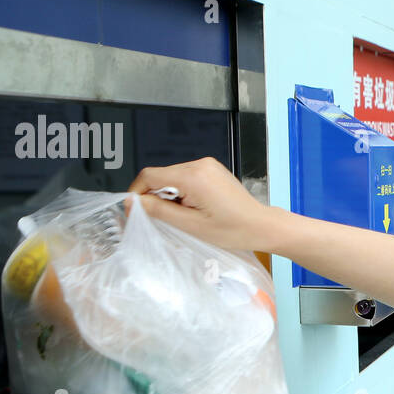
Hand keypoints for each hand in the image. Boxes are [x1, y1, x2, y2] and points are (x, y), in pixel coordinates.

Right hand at [128, 157, 281, 251]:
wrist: (261, 226)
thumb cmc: (233, 229)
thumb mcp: (190, 225)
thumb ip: (158, 210)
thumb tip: (132, 201)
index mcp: (193, 176)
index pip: (149, 176)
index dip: (138, 193)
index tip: (138, 210)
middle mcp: (199, 164)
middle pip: (160, 175)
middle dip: (155, 196)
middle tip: (165, 219)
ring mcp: (207, 165)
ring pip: (172, 176)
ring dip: (170, 195)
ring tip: (185, 215)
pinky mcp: (211, 169)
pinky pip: (185, 177)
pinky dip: (182, 192)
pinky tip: (194, 207)